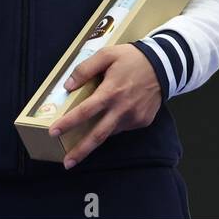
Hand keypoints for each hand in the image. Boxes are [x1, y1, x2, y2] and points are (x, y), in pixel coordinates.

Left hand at [49, 44, 162, 168]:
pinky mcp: (143, 121)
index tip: (53, 132)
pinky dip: (112, 125)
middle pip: (98, 135)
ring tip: (82, 142)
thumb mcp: (106, 55)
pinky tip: (109, 117)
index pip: (84, 112)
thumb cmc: (131, 58)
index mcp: (110, 93)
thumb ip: (85, 70)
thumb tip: (68, 86)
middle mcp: (122, 109)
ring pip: (110, 132)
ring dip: (96, 138)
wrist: (164, 65)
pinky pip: (122, 127)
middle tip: (67, 163)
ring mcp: (134, 118)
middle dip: (81, 151)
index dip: (67, 123)